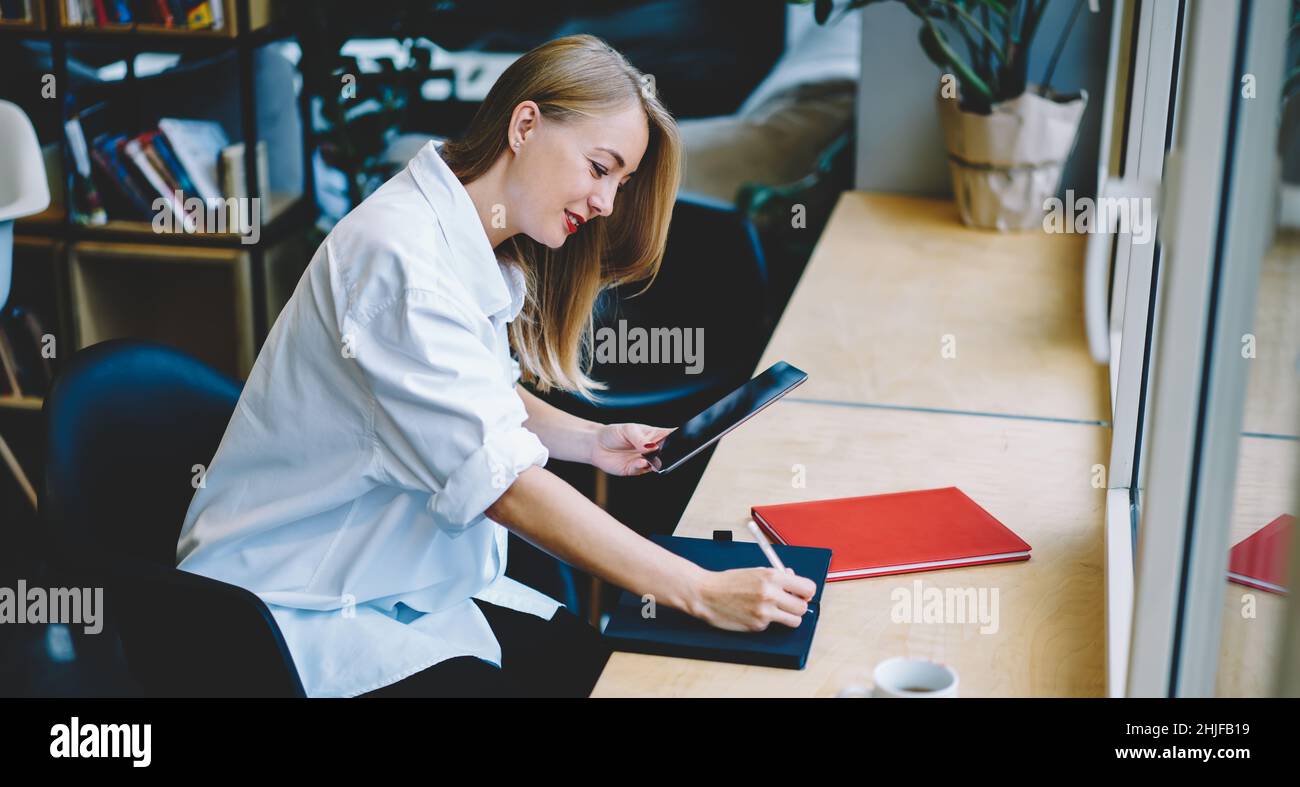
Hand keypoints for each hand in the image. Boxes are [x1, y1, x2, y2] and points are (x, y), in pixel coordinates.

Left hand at [588, 422, 674, 475]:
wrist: (595, 446)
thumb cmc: (613, 433)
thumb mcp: (627, 429)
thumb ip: (640, 438)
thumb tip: (651, 446)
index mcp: (654, 435)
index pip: (672, 435)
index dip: (680, 437)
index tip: (684, 439)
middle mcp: (652, 449)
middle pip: (668, 452)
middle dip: (671, 453)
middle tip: (666, 450)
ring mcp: (645, 460)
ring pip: (658, 463)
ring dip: (657, 461)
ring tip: (651, 456)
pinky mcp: (635, 470)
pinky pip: (643, 470)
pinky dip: (643, 466)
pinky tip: (641, 461)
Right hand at [690, 567, 816, 630]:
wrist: (706, 594)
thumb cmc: (729, 581)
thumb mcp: (756, 571)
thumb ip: (777, 575)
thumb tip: (794, 578)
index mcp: (772, 576)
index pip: (807, 587)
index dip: (806, 592)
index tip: (802, 594)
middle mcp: (770, 594)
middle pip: (803, 607)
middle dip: (798, 606)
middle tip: (789, 603)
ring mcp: (764, 612)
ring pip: (794, 621)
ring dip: (788, 617)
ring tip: (775, 610)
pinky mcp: (757, 625)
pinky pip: (772, 625)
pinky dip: (767, 621)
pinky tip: (753, 613)